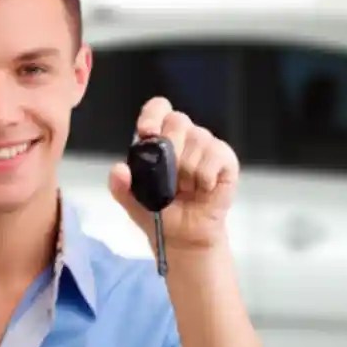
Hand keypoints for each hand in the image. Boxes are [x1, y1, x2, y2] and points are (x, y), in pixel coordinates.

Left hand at [108, 96, 238, 252]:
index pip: (159, 108)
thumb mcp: (132, 202)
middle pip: (178, 121)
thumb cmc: (159, 214)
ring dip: (188, 172)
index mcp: (159, 138)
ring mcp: (206, 146)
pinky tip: (203, 188)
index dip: (153, 116)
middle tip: (169, 178)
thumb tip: (119, 168)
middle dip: (170, 150)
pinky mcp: (226, 160)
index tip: (148, 133)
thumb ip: (120, 186)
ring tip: (186, 189)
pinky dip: (205, 176)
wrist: (184, 238)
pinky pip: (215, 155)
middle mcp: (184, 137)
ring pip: (198, 139)